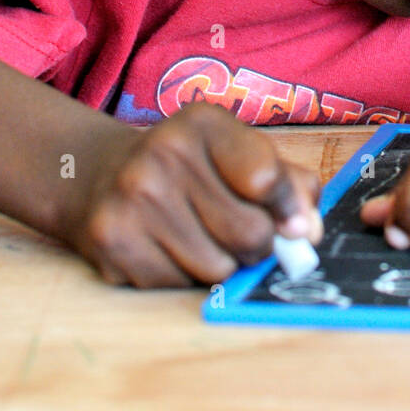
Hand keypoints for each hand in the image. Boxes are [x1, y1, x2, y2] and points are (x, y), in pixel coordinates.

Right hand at [63, 102, 321, 286]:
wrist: (102, 176)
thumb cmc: (194, 170)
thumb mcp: (241, 155)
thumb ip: (290, 186)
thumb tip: (307, 233)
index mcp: (204, 122)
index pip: (266, 179)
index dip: (288, 209)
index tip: (289, 221)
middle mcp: (163, 152)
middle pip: (249, 233)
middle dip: (257, 246)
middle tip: (241, 235)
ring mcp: (133, 197)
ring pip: (217, 269)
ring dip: (222, 266)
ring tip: (202, 240)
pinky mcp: (113, 241)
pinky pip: (178, 287)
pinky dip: (185, 280)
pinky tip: (169, 251)